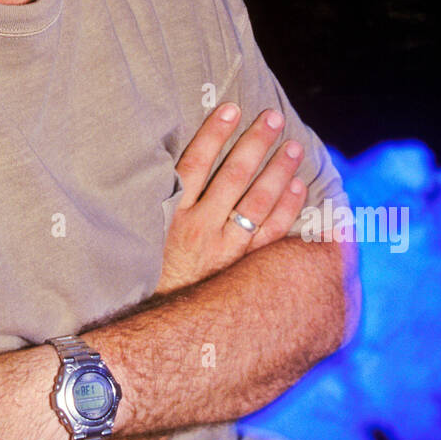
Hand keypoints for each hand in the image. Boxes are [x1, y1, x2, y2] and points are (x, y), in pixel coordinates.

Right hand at [154, 104, 307, 295]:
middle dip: (254, 145)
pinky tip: (298, 187)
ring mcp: (223, 250)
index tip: (230, 108)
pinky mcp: (241, 269)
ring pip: (257, 203)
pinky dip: (287, 209)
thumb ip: (159, 202)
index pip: (194, 165)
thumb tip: (175, 166)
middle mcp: (199, 230)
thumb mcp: (142, 236)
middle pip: (232, 177)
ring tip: (292, 146)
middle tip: (272, 118)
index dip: (213, 135)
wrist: (155, 331)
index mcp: (170, 217)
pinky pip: (271, 234)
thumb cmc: (147, 274)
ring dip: (278, 171)